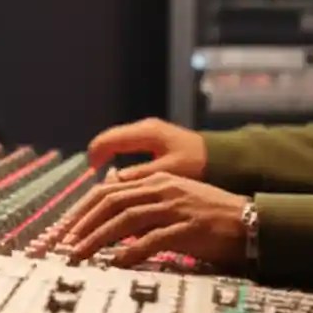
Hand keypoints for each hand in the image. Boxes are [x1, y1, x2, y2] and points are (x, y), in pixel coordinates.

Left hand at [61, 171, 248, 269]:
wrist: (248, 221)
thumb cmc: (210, 215)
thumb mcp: (175, 200)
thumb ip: (146, 202)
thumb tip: (114, 214)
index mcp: (157, 180)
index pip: (109, 190)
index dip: (82, 209)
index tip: (65, 229)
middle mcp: (163, 189)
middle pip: (111, 202)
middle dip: (82, 224)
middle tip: (63, 244)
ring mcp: (175, 207)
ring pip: (125, 220)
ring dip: (98, 239)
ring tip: (80, 256)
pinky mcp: (188, 228)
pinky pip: (152, 240)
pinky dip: (131, 252)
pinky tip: (116, 263)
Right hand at [87, 117, 207, 181]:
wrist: (221, 157)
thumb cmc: (197, 164)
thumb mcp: (168, 171)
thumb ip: (139, 176)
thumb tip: (111, 181)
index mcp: (145, 133)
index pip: (108, 140)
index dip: (94, 159)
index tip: (91, 179)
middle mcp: (143, 128)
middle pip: (108, 140)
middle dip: (98, 160)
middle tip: (94, 184)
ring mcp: (147, 131)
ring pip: (116, 143)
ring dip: (107, 160)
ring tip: (104, 184)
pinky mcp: (152, 139)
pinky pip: (126, 146)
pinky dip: (118, 159)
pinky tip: (120, 179)